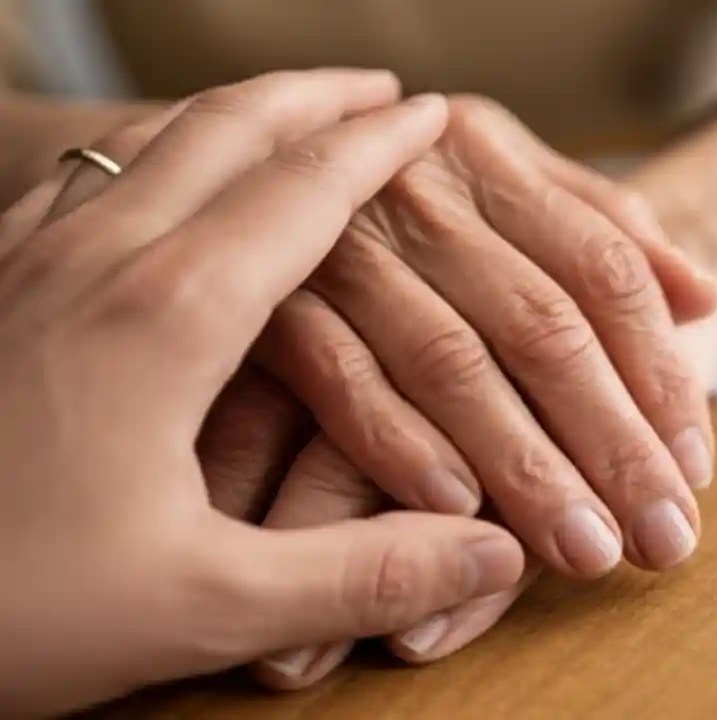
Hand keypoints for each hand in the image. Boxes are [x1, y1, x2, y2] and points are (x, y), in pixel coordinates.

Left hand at [0, 70, 525, 715]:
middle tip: (383, 87)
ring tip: (288, 107)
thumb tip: (498, 555)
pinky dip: (154, 147)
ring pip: (150, 140)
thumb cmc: (6, 608)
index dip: (376, 149)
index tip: (433, 116)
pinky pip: (85, 177)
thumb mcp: (202, 608)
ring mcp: (27, 264)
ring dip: (234, 109)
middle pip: (225, 131)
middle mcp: (96, 263)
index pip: (301, 194)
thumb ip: (361, 575)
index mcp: (167, 318)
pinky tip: (154, 178)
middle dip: (314, 96)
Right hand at [53, 95, 716, 578]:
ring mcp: (340, 241)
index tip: (694, 470)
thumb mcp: (504, 179)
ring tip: (585, 551)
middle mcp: (421, 188)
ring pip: (454, 362)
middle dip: (611, 442)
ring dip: (524, 467)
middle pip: (544, 326)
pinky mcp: (266, 299)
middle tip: (660, 539)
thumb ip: (605, 227)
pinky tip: (458, 513)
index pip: (605, 270)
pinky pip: (339, 376)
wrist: (233, 161)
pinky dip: (398, 443)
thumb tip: (706, 296)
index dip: (658, 375)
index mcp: (492, 156)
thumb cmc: (402, 192)